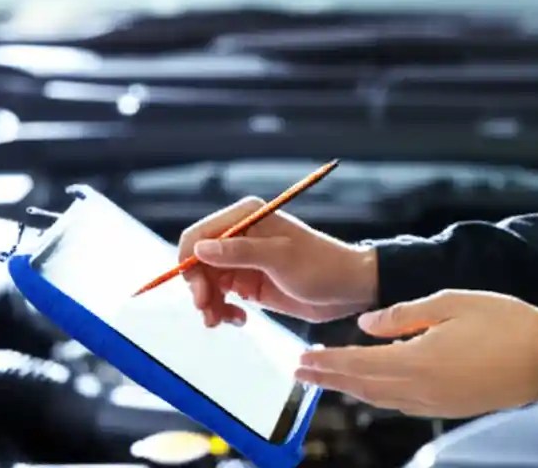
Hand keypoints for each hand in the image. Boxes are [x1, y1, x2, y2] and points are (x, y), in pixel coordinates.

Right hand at [179, 196, 377, 326]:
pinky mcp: (249, 283)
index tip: (196, 290)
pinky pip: (222, 296)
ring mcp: (243, 261)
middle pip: (198, 261)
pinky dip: (223, 310)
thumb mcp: (280, 259)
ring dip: (209, 303)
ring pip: (207, 282)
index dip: (189, 261)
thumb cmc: (321, 266)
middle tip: (207, 311)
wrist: (349, 290)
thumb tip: (200, 249)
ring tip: (222, 321)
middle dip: (199, 287)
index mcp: (246, 217)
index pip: (199, 234)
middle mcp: (240, 236)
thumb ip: (239, 252)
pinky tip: (239, 320)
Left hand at [294, 290, 537, 418]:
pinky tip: (373, 384)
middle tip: (301, 372)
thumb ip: (403, 315)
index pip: (357, 364)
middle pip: (362, 386)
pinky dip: (378, 393)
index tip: (302, 360)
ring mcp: (436, 402)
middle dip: (329, 378)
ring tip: (329, 375)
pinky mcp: (450, 406)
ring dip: (351, 386)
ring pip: (380, 398)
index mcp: (418, 361)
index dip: (327, 362)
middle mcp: (421, 389)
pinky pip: (402, 403)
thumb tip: (366, 325)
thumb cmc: (505, 323)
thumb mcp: (451, 302)